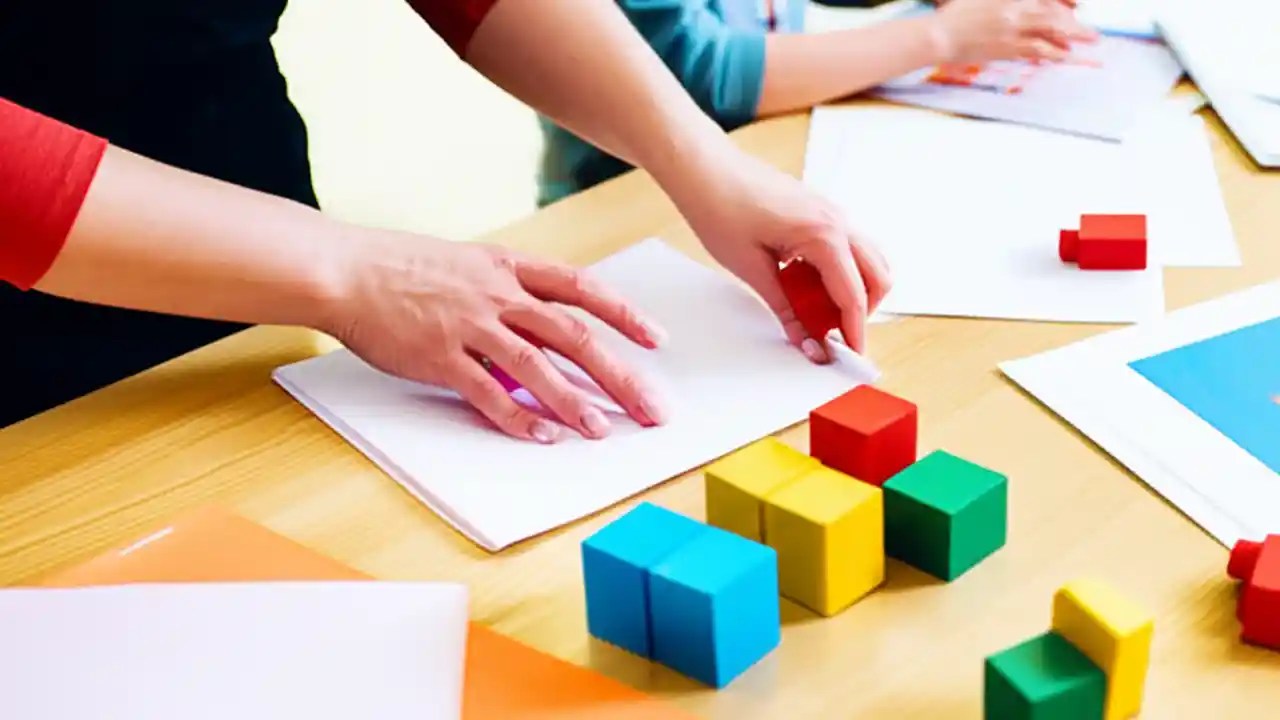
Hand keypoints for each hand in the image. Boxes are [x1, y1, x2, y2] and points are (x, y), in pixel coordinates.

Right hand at [320, 229, 667, 442]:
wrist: (346, 269)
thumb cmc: (405, 269)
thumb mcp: (469, 266)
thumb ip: (511, 295)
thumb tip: (549, 337)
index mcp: (509, 267)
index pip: (582, 288)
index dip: (623, 313)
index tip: (656, 339)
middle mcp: (497, 294)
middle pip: (573, 335)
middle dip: (619, 374)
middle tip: (651, 407)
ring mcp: (469, 324)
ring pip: (537, 367)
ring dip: (574, 401)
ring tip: (603, 430)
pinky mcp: (439, 355)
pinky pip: (487, 392)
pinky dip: (519, 417)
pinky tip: (544, 436)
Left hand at [668, 149, 891, 361]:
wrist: (704, 168)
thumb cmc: (720, 207)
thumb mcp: (751, 269)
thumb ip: (786, 309)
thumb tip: (807, 340)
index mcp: (823, 234)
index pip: (853, 295)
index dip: (854, 331)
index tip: (851, 356)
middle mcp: (837, 220)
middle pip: (878, 277)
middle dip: (861, 311)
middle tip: (832, 334)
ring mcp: (832, 213)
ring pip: (868, 261)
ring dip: (853, 290)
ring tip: (815, 310)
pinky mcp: (820, 212)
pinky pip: (848, 248)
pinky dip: (839, 273)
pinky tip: (805, 283)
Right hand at [931, 0, 1096, 63]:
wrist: (939, 35)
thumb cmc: (956, 16)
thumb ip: (1006, 1)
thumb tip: (1030, 8)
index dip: (1066, 1)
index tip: (1077, 5)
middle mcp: (1015, 5)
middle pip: (1054, 10)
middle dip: (1075, 19)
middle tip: (1090, 29)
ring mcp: (1013, 25)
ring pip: (1052, 27)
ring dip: (1074, 34)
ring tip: (1089, 40)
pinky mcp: (1008, 46)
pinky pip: (1039, 48)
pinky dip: (1056, 52)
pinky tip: (1066, 56)